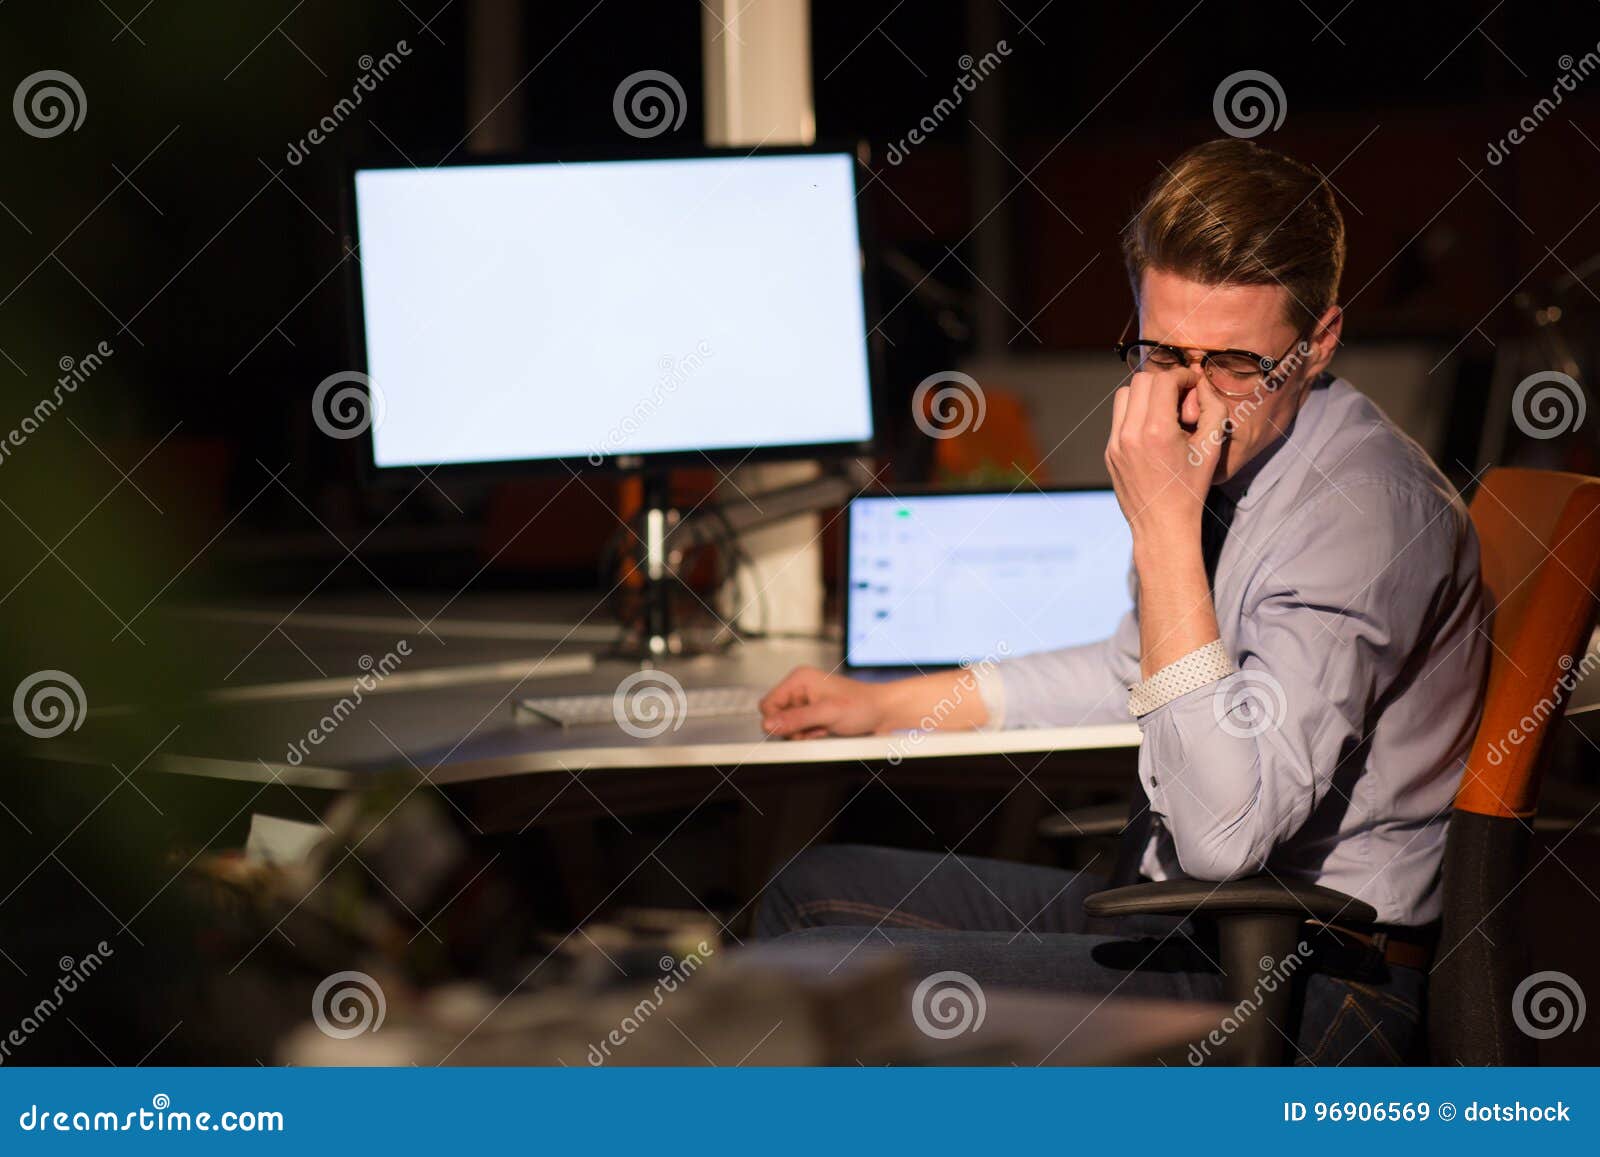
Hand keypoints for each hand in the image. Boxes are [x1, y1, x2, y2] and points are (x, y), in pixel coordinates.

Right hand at [759, 666, 887, 738]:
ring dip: (803, 733)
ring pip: (787, 726)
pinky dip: (810, 735)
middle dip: (793, 728)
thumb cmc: (863, 705)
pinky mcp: (813, 713)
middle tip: (814, 728)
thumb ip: (796, 719)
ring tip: (823, 728)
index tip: (796, 728)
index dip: (777, 721)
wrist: (883, 712)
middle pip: (776, 717)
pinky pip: (800, 730)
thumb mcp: (828, 713)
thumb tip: (768, 724)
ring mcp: (806, 701)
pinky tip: (825, 730)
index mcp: (799, 679)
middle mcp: (800, 688)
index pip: (768, 704)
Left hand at [1105, 367, 1229, 543]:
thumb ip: (1213, 408)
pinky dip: (1135, 415)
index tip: (1193, 385)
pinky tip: (1153, 432)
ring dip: (1145, 395)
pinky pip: (1119, 418)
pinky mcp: (1109, 453)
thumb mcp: (1212, 447)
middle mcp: (1130, 434)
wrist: (1162, 525)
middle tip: (1180, 399)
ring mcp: (1114, 444)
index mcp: (1156, 431)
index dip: (1182, 376)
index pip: (1163, 379)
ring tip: (1164, 413)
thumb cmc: (1191, 488)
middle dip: (1163, 383)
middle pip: (1140, 381)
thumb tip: (1201, 383)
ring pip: (1124, 395)